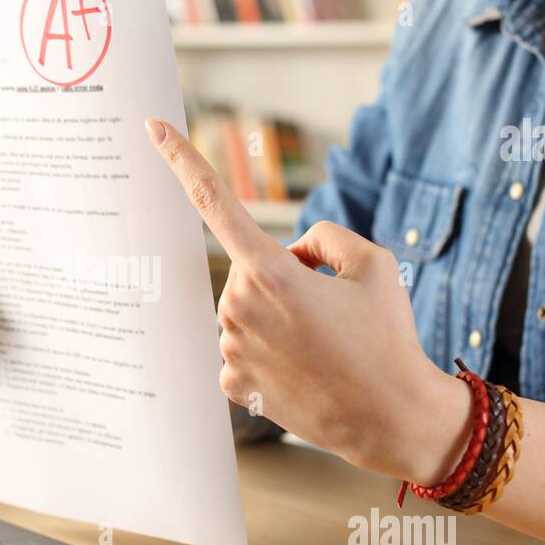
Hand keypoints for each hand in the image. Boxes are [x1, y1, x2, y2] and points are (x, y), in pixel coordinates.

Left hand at [145, 118, 470, 483]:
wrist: (392, 417)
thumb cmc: (388, 337)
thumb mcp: (373, 263)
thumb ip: (324, 236)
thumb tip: (290, 253)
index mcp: (271, 271)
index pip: (214, 202)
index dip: (182, 160)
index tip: (153, 127)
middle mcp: (239, 307)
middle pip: (251, 269)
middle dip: (283, 277)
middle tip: (330, 312)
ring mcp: (230, 348)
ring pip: (246, 309)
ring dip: (277, 317)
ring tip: (323, 347)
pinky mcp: (231, 383)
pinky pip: (243, 347)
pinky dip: (269, 352)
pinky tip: (302, 371)